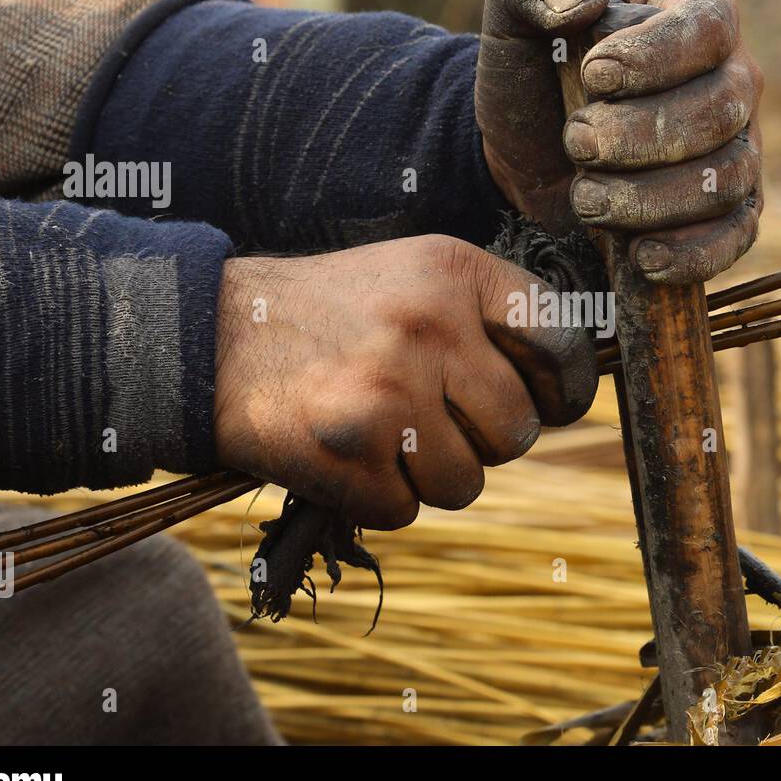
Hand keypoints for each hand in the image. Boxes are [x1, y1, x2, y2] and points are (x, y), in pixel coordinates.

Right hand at [212, 236, 596, 527]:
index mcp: (455, 271)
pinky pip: (406, 509)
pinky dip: (378, 497)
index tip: (553, 406)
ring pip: (467, 482)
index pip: (562, 341)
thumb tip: (569, 389)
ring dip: (431, 476)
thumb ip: (490, 320)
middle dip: (483, 440)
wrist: (212, 336)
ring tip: (382, 433)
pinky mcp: (347, 452)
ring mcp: (387, 392)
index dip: (568, 388)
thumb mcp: (416, 278)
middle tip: (432, 419)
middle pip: (518, 431)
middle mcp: (428, 325)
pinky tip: (345, 454)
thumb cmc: (332, 314)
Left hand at [475, 0, 763, 284]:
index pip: (706, 28)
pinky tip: (642, 259)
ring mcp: (739, 149)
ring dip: (649, 199)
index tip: (595, 78)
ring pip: (725, 181)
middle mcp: (733, 80)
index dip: (655, 58)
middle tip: (577, 143)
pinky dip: (693, 254)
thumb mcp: (514, 13)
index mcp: (696, 14)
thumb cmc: (532, 72)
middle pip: (719, 112)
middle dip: (641, 137)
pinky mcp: (730, 212)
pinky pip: (736, 238)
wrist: (526, 152)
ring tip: (586, 199)